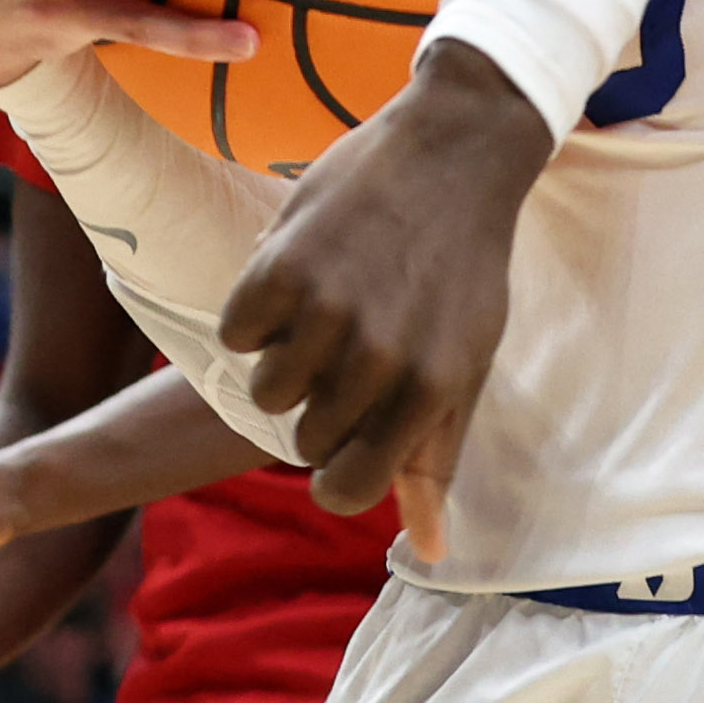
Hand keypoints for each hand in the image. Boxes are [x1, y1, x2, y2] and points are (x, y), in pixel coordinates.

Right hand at [219, 40, 550, 560]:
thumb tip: (432, 552)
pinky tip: (301, 275)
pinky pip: (235, 333)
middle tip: (356, 341)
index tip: (350, 432)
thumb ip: (436, 458)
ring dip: (286, 356)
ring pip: (264, 390)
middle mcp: (380, 358)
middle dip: (320, 402)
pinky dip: (257, 310)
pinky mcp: (280, 267)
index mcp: (432, 390)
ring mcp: (328, 312)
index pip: (346, 489)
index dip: (339, 469)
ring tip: (330, 305)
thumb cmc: (462, 268)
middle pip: (302, 439)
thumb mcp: (468, 364)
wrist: (454, 150)